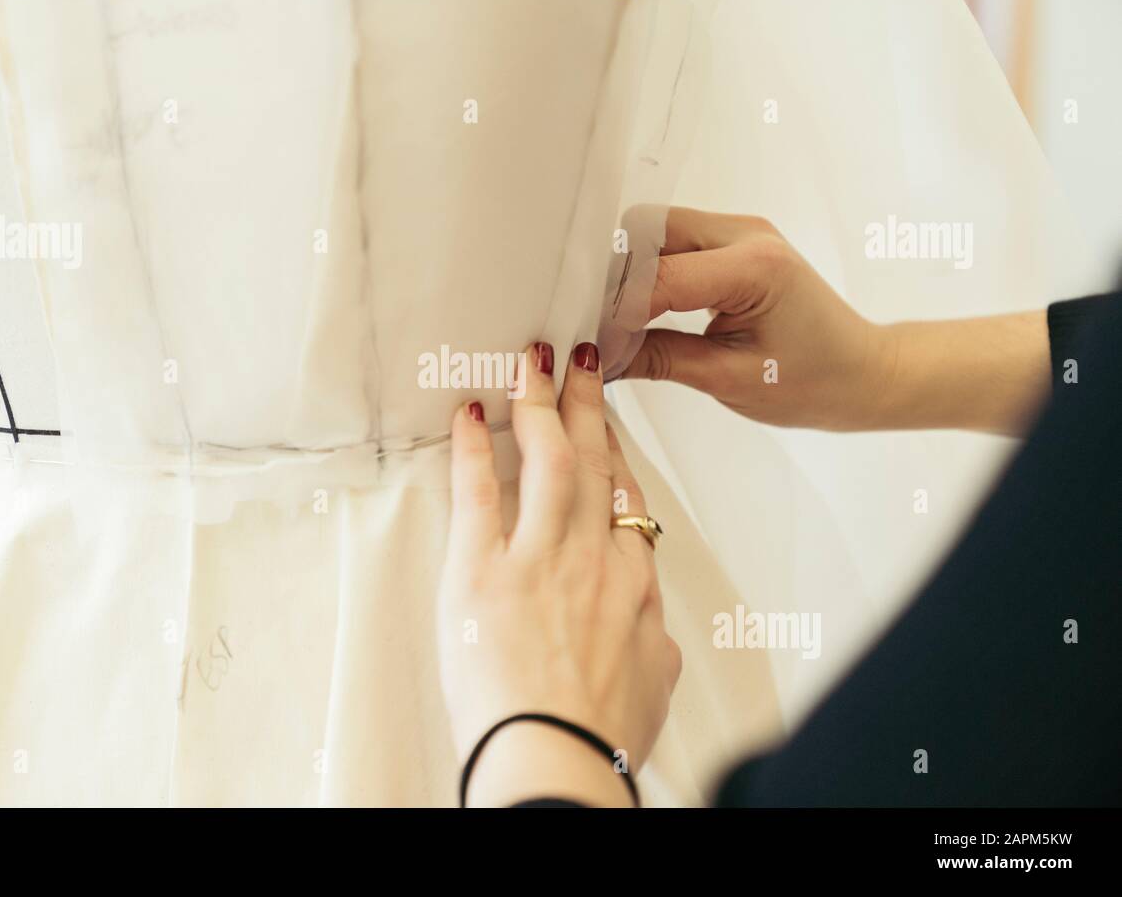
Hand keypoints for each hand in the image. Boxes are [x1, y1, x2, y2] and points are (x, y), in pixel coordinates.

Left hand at [438, 341, 680, 806]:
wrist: (558, 762)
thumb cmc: (601, 735)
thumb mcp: (656, 682)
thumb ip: (653, 638)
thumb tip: (652, 622)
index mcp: (634, 582)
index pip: (626, 497)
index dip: (614, 451)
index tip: (605, 426)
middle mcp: (593, 556)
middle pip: (592, 460)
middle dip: (585, 401)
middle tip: (578, 360)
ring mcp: (538, 558)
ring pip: (545, 457)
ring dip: (538, 401)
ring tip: (529, 361)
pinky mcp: (482, 571)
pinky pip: (479, 491)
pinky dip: (473, 448)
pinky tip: (468, 414)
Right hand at [620, 208, 890, 430]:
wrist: (862, 373)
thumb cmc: (814, 382)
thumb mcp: (729, 380)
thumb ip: (658, 359)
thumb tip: (599, 357)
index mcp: (754, 266)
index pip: (658, 277)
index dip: (617, 314)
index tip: (594, 347)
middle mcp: (746, 234)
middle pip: (647, 229)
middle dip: (615, 277)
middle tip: (599, 327)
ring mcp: (740, 232)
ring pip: (654, 230)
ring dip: (630, 272)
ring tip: (619, 322)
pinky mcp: (733, 243)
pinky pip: (673, 242)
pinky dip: (649, 272)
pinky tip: (643, 311)